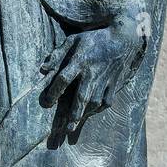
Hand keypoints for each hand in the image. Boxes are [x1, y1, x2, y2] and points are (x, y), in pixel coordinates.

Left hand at [39, 12, 146, 145]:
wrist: (123, 38)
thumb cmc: (94, 39)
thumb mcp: (73, 41)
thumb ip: (57, 54)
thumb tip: (43, 70)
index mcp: (80, 61)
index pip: (64, 78)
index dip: (54, 91)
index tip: (47, 102)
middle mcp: (92, 73)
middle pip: (81, 96)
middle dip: (73, 113)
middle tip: (66, 128)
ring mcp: (105, 79)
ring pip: (94, 101)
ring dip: (85, 114)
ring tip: (75, 125)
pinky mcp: (114, 83)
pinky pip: (107, 100)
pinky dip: (99, 109)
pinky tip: (90, 113)